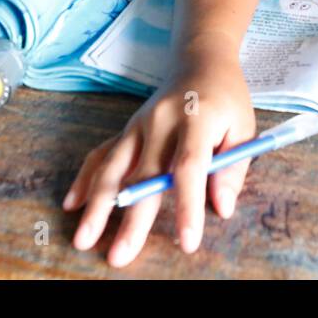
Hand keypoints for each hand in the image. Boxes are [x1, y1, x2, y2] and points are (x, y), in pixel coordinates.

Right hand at [64, 59, 254, 266]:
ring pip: (113, 166)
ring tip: (84, 238)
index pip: (190, 166)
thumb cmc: (226, 99)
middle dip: (131, 219)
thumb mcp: (244, 127)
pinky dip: (85, 178)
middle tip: (119, 256)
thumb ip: (233, 168)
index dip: (186, 205)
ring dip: (97, 204)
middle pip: (143, 174)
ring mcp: (138, 124)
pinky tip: (72, 203)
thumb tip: (221, 208)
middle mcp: (161, 120)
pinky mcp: (127, 129)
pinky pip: (101, 154)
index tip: (187, 242)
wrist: (200, 61)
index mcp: (197, 118)